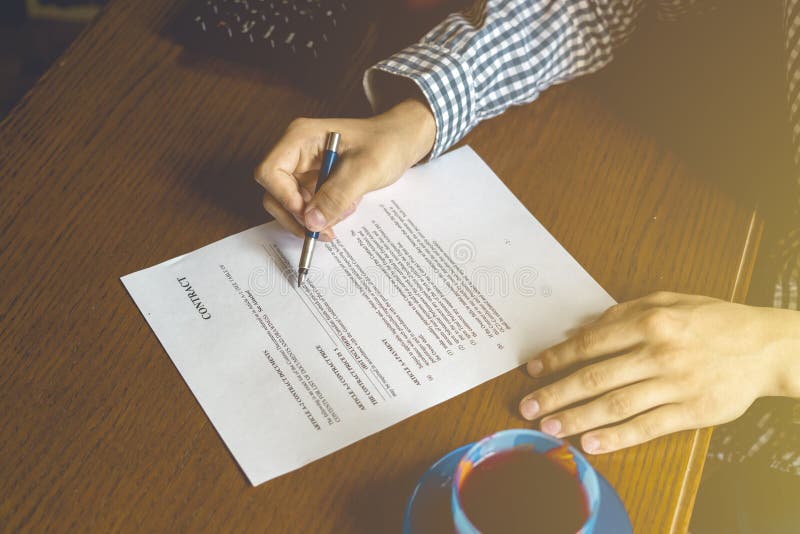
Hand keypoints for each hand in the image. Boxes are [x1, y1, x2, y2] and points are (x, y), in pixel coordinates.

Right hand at [254, 98, 434, 240]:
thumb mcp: (365, 170)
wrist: (401, 141)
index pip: (270, 172)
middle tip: (326, 228)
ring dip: (312, 218)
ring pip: (289, 205)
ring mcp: (303, 168)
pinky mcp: (313, 182)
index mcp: (301, 138)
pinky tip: (344, 208)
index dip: (284, 197)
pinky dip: (322, 215)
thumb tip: (311, 221)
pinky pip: (306, 207)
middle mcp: (296, 152)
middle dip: (298, 215)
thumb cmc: (386, 144)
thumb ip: (336, 195)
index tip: (309, 214)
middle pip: (274, 193)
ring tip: (343, 212)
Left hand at [518, 292, 799, 453]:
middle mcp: (658, 353)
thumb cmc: (712, 320)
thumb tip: (583, 330)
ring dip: (577, 418)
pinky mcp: (693, 411)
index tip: (533, 370)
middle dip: (556, 394)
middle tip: (528, 406)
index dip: (557, 358)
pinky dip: (617, 437)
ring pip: (615, 405)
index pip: (590, 344)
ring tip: (550, 427)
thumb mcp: (667, 301)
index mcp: (649, 322)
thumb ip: (624, 312)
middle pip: (594, 378)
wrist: (766, 346)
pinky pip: (647, 427)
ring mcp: (675, 384)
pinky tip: (591, 444)